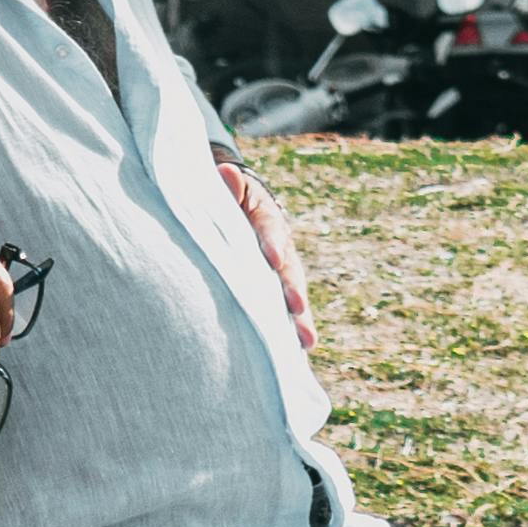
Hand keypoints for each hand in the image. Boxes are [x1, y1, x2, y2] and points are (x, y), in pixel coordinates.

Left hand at [216, 159, 319, 349]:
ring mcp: (278, 266)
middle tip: (299, 312)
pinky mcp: (272, 285)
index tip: (273, 259)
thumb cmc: (220, 193)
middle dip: (293, 291)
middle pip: (289, 268)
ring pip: (290, 291)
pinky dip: (287, 327)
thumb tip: (225, 173)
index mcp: (264, 214)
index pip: (269, 228)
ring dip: (299, 318)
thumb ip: (226, 185)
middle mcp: (278, 243)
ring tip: (307, 343)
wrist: (233, 198)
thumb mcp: (222, 183)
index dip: (271, 243)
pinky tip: (293, 353)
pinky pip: (281, 307)